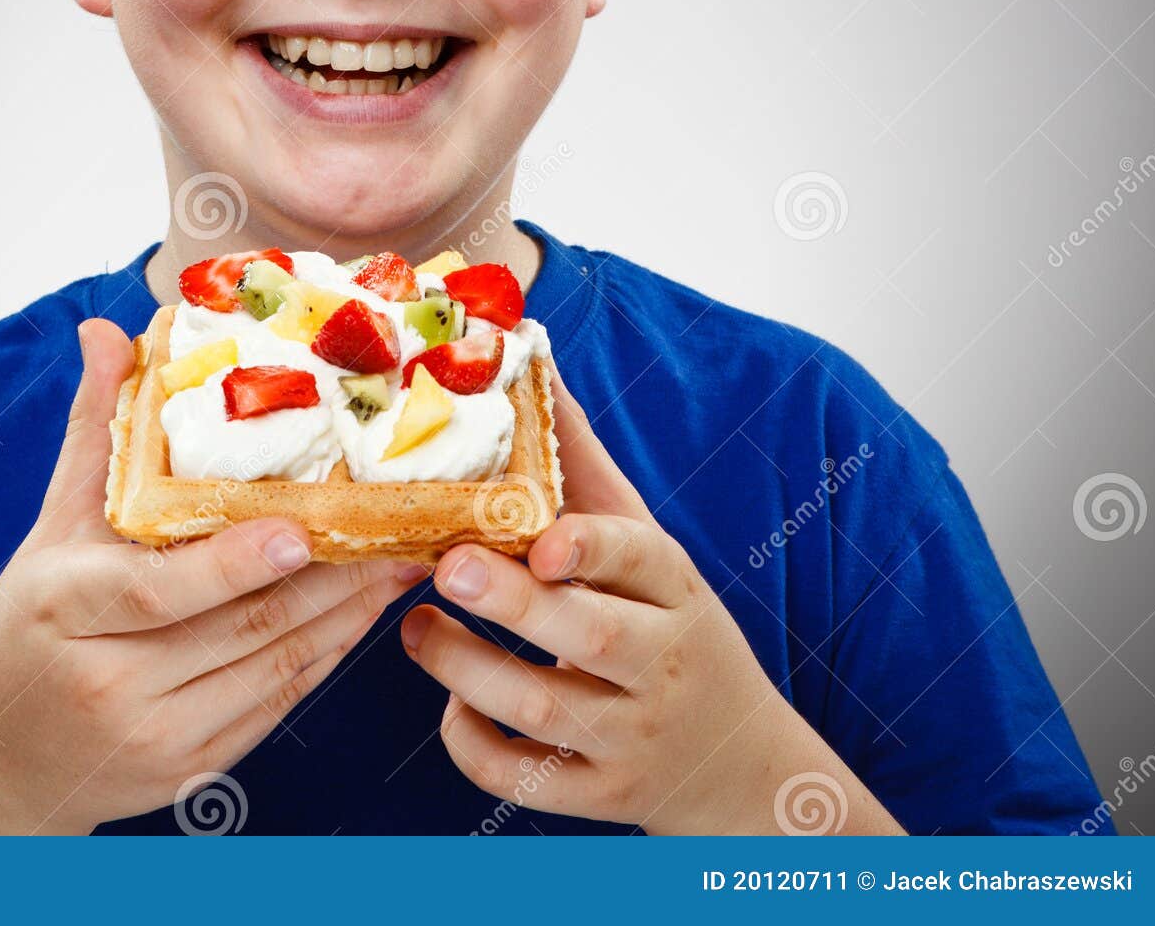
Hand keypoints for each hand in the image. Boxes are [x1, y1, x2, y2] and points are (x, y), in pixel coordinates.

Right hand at [0, 318, 423, 834]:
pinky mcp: (187, 772)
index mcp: (67, 608)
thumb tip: (104, 329)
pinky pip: (272, 710)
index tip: (301, 533)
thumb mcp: (51, 527)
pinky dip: (322, 662)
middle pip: (239, 629)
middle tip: (397, 529)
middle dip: (330, 580)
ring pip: (271, 672)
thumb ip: (91, 428)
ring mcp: (152, 737)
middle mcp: (109, 682)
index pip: (160, 591)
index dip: (236, 565)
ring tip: (397, 564)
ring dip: (344, 619)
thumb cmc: (24, 629)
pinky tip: (359, 618)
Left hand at [399, 362, 902, 833]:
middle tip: (449, 566)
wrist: (737, 763)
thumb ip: (583, 467)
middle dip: (514, 604)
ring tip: (417, 626)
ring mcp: (632, 735)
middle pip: (589, 632)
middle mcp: (659, 660)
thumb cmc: (667, 625)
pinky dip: (476, 744)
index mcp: (673, 588)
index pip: (639, 555)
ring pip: (546, 707)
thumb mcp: (646, 548)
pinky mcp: (601, 794)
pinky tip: (448, 702)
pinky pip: (528, 780)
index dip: (590, 546)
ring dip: (468, 667)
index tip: (540, 538)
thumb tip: (532, 360)